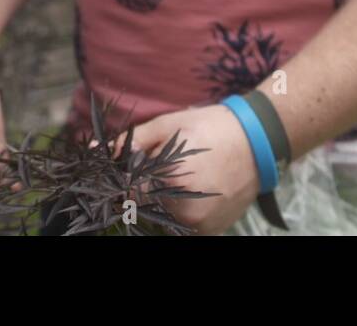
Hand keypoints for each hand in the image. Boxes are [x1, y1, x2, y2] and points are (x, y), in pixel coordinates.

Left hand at [129, 104, 259, 234]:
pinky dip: (181, 211)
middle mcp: (186, 209)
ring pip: (163, 218)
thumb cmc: (211, 128)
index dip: (126, 180)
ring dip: (163, 202)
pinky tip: (192, 190)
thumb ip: (131, 141)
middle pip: (145, 207)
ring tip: (181, 178)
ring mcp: (201, 224)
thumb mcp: (169, 126)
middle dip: (145, 190)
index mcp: (171, 180)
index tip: (132, 170)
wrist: (258, 141)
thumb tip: (98, 150)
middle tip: (163, 170)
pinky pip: (183, 226)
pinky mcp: (212, 231)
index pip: (128, 192)